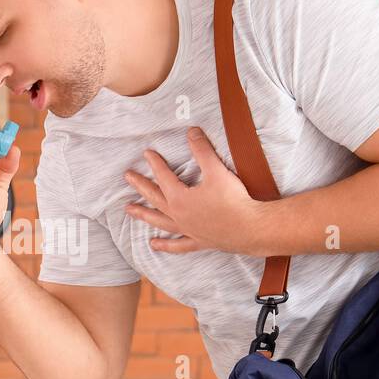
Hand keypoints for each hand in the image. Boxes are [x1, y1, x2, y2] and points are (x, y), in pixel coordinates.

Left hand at [123, 126, 261, 253]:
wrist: (250, 229)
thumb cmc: (233, 200)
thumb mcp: (216, 171)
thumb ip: (202, 150)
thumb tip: (191, 132)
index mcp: (180, 198)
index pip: (163, 177)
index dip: (155, 163)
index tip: (147, 154)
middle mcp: (179, 215)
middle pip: (155, 198)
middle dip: (140, 186)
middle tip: (127, 177)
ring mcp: (187, 230)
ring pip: (160, 222)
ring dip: (144, 215)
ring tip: (129, 210)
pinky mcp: (199, 241)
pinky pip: (178, 245)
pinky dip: (166, 246)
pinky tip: (155, 245)